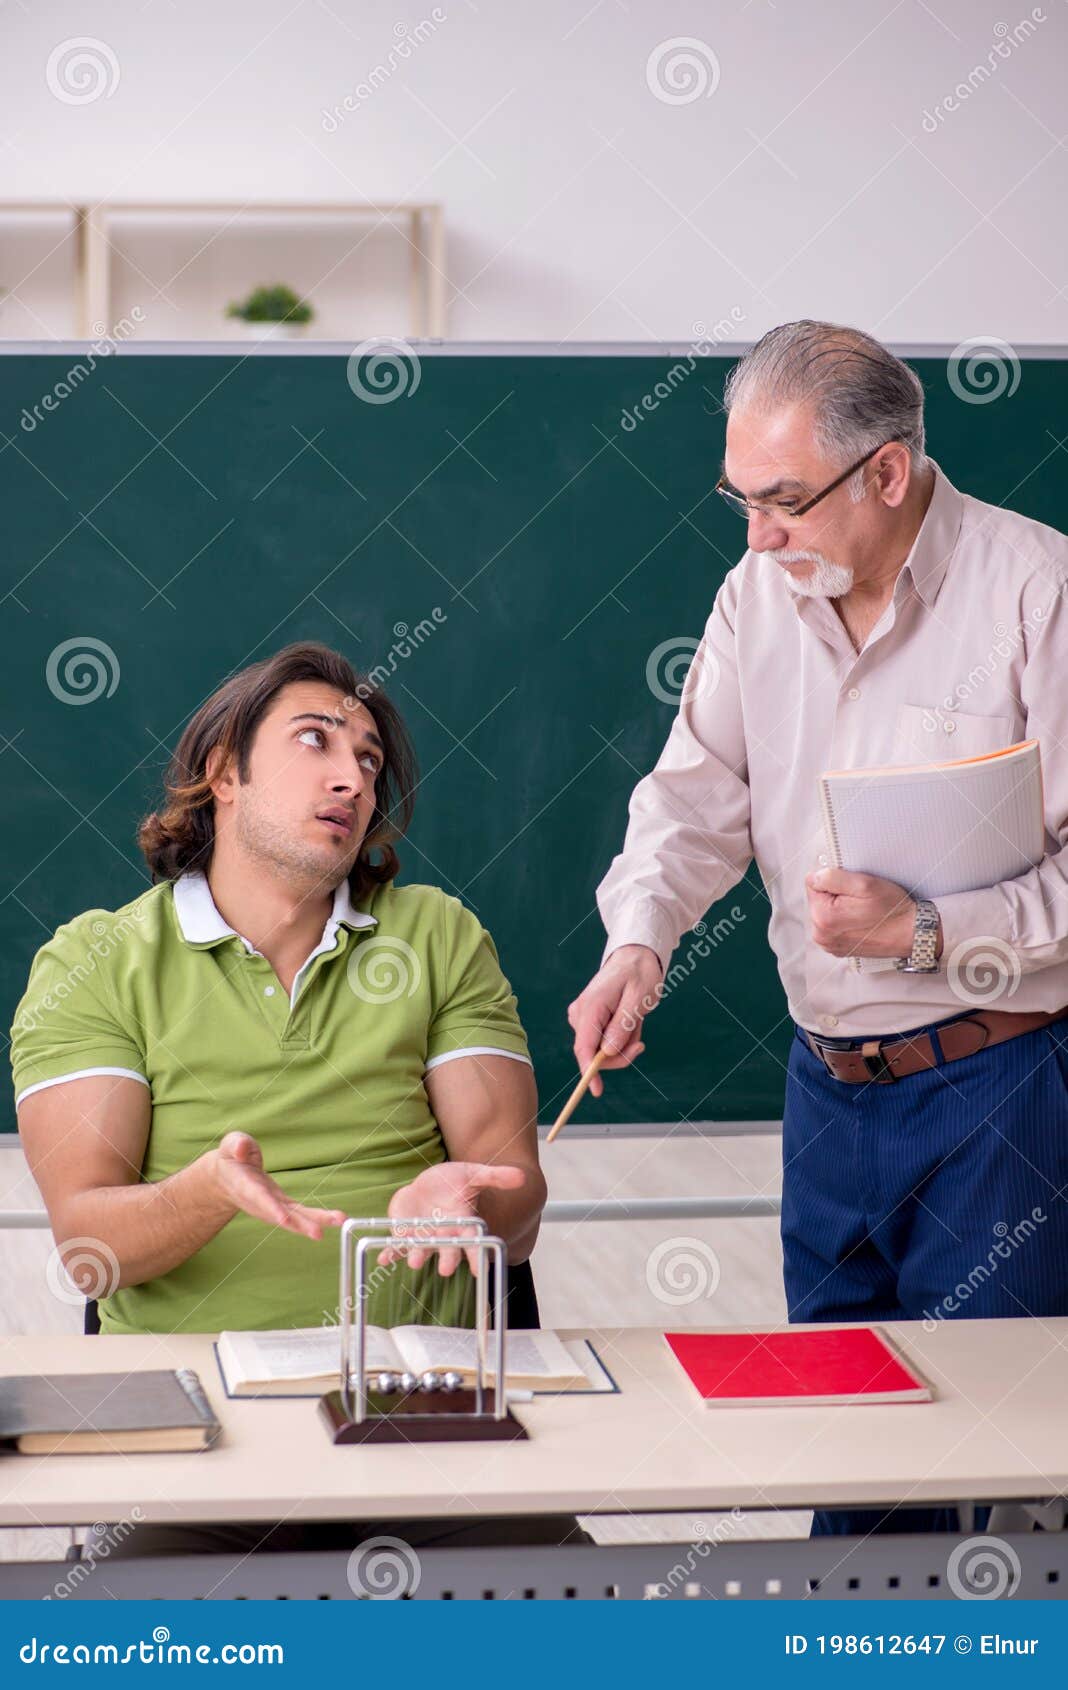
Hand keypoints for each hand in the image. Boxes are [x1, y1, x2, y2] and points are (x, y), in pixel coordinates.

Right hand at [212, 1131, 347, 1241]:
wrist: (226, 1178)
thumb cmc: (230, 1158)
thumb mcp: (230, 1145)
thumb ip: (236, 1145)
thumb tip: (241, 1148)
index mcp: (246, 1186)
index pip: (259, 1199)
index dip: (271, 1208)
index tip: (283, 1218)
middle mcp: (261, 1202)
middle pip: (282, 1215)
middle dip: (300, 1224)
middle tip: (318, 1232)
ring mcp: (273, 1206)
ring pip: (296, 1217)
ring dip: (317, 1221)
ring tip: (340, 1220)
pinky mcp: (283, 1205)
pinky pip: (301, 1213)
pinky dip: (318, 1216)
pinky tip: (336, 1218)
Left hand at [380, 1161, 526, 1275]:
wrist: (429, 1184)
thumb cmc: (454, 1181)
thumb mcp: (474, 1173)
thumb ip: (496, 1176)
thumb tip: (522, 1176)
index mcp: (463, 1221)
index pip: (472, 1239)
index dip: (475, 1254)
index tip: (479, 1269)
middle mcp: (444, 1233)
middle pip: (447, 1248)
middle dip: (447, 1258)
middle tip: (446, 1270)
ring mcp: (424, 1235)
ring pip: (422, 1249)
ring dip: (418, 1255)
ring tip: (416, 1262)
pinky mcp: (405, 1233)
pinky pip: (397, 1245)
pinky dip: (391, 1252)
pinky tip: (384, 1258)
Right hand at [566, 944, 662, 1097]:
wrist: (635, 956)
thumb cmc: (639, 973)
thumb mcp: (638, 999)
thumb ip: (622, 1026)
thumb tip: (607, 1052)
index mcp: (590, 1007)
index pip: (584, 1047)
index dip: (589, 1071)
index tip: (596, 1090)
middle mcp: (580, 1014)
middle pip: (594, 1053)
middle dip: (619, 1054)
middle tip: (641, 1043)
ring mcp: (583, 1017)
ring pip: (601, 1049)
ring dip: (623, 1042)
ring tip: (636, 1020)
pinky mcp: (589, 1020)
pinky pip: (605, 1041)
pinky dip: (621, 1037)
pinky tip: (630, 1019)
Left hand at [806, 868, 940, 958]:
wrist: (913, 934)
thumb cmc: (892, 909)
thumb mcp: (864, 884)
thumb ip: (831, 876)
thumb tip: (813, 876)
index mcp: (822, 917)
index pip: (813, 883)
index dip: (834, 879)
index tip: (853, 886)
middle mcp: (821, 935)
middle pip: (818, 898)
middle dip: (836, 893)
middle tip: (861, 898)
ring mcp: (829, 944)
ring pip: (826, 911)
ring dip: (841, 906)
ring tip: (863, 909)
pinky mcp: (838, 948)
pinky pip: (834, 925)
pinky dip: (845, 919)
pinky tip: (862, 919)